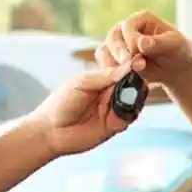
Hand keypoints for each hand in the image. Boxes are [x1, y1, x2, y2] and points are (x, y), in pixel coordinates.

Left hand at [24, 64, 139, 156]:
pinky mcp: (116, 124)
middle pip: (133, 83)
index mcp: (103, 78)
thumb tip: (128, 67)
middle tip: (139, 78)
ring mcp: (115, 108)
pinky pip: (130, 116)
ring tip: (132, 93)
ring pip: (136, 99)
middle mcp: (111, 92)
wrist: (51, 131)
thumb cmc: (61, 103)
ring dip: (137, 96)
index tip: (138, 61)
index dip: (132, 64)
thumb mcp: (81, 83)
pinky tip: (125, 109)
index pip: (123, 68)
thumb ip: (104, 76)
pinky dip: (131, 112)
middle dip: (138, 80)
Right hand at [97, 11, 191, 85]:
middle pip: (113, 38)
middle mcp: (125, 29)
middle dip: (120, 53)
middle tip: (129, 66)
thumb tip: (142, 43)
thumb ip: (159, 43)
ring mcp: (118, 43)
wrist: (176, 68)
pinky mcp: (114, 58)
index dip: (131, 40)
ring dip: (114, 63)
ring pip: (106, 50)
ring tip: (126, 74)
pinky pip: (106, 64)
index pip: (127, 26)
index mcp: (141, 19)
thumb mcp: (175, 45)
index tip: (139, 54)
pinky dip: (111, 71)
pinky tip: (120, 79)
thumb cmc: (178, 51)